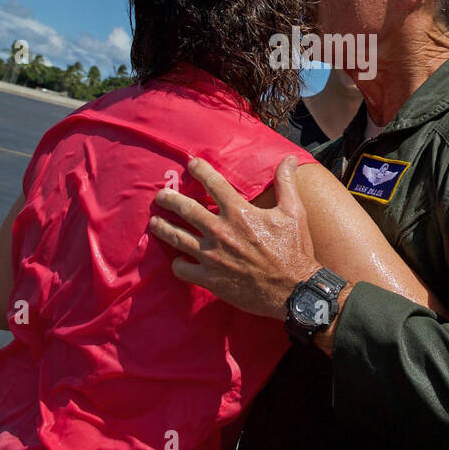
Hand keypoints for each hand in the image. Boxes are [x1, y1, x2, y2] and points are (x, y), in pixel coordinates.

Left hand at [149, 156, 319, 319]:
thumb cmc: (294, 250)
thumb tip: (288, 159)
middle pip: (185, 208)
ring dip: (163, 228)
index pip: (212, 183)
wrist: (293, 290)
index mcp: (238, 212)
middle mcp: (220, 230)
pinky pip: (182, 269)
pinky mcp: (209, 278)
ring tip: (154, 223)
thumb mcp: (294, 212)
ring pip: (176, 237)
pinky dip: (178, 263)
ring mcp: (211, 255)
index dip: (199, 170)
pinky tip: (178, 260)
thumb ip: (286, 183)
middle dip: (169, 199)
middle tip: (160, 196)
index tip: (191, 164)